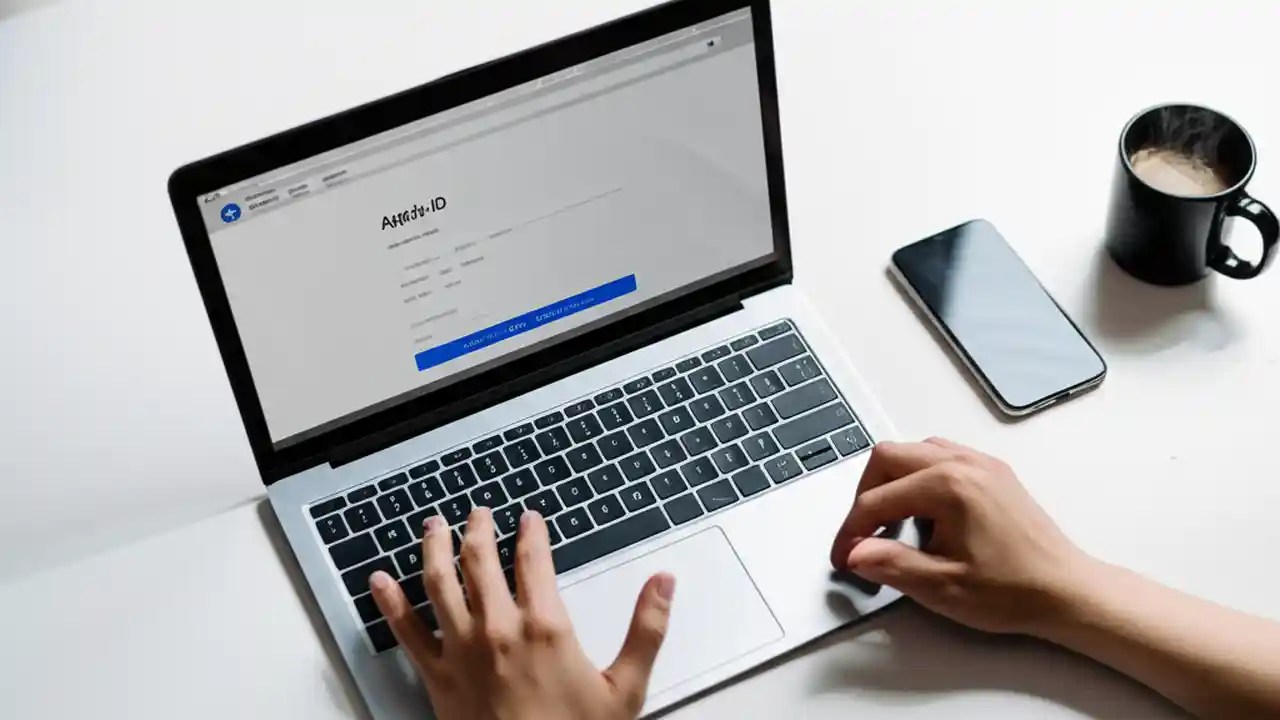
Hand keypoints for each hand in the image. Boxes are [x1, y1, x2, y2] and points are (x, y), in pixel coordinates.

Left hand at [370, 508, 675, 719]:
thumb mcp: (626, 689)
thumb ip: (646, 629)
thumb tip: (664, 582)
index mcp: (545, 626)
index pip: (534, 559)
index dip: (531, 532)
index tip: (528, 518)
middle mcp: (497, 629)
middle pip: (479, 560)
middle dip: (477, 529)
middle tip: (478, 513)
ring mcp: (461, 651)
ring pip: (438, 582)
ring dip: (433, 547)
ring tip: (432, 526)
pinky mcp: (436, 677)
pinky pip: (405, 631)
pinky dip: (388, 603)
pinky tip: (378, 581)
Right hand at [829, 437, 1089, 636]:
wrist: (1066, 591)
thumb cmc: (1015, 591)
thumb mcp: (942, 587)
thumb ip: (891, 565)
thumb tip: (855, 552)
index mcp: (949, 487)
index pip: (877, 500)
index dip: (851, 532)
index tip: (845, 558)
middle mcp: (963, 464)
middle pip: (887, 458)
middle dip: (864, 496)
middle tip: (861, 534)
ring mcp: (980, 464)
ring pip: (912, 451)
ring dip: (890, 481)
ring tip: (888, 522)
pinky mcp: (992, 472)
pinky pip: (940, 455)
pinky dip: (918, 475)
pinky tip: (921, 510)